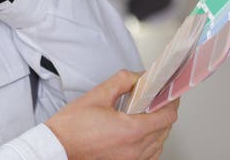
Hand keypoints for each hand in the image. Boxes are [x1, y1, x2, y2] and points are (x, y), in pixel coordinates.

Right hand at [45, 70, 178, 159]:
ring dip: (159, 129)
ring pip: (159, 145)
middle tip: (158, 99)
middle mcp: (135, 149)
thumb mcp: (98, 95)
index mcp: (131, 130)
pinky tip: (142, 134)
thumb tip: (138, 77)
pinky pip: (149, 156)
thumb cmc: (72, 126)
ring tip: (149, 114)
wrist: (57, 148)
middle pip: (165, 130)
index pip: (166, 117)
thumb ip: (122, 81)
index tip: (171, 93)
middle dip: (165, 112)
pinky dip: (151, 144)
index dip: (172, 102)